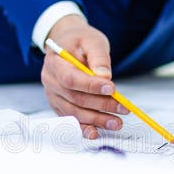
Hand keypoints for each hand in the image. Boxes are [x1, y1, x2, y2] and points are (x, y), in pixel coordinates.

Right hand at [41, 15, 128, 138]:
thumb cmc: (80, 41)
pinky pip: (72, 119)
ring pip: (74, 112)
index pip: (71, 78)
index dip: (91, 86)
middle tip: (122, 108)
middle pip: (75, 98)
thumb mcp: (92, 41)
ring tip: (116, 122)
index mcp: (54, 63)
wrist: (67, 44)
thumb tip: (105, 77)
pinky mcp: (60, 105)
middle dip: (101, 105)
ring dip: (96, 120)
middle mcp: (50, 81)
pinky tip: (96, 133)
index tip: (111, 88)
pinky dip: (84, 128)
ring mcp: (54, 95)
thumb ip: (99, 57)